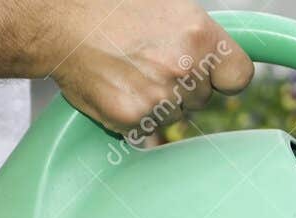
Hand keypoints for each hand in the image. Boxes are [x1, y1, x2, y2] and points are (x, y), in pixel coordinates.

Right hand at [41, 0, 254, 135]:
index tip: (212, 74)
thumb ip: (199, 35)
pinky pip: (150, 128)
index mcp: (200, 35)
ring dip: (160, 101)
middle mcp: (185, 69)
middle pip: (203, 97)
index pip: (239, 75)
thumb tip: (219, 60)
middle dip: (184, 85)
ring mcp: (160, 97)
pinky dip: (136, 115)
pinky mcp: (135, 118)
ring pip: (177, 114)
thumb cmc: (109, 7)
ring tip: (129, 70)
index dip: (223, 76)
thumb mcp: (167, 5)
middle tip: (150, 61)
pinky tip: (118, 87)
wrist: (57, 21)